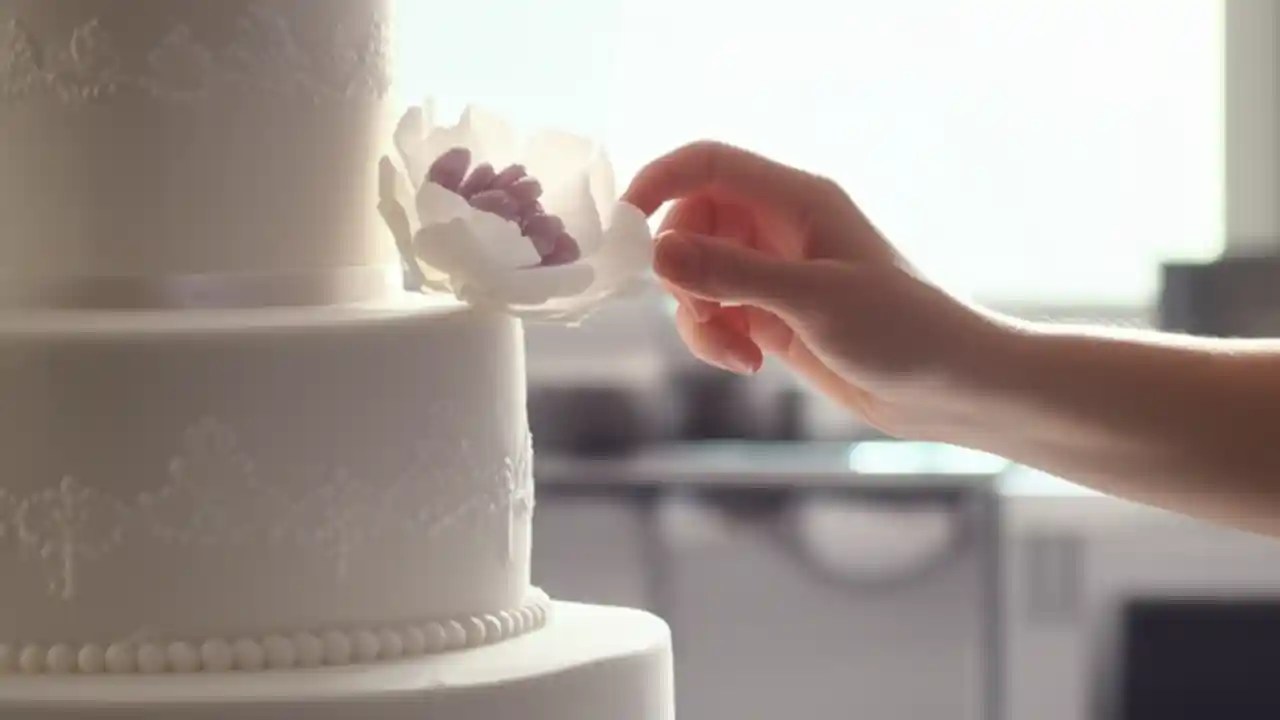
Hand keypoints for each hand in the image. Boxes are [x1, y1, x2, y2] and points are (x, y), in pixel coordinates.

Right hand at [624, 141, 1012, 436]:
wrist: (950, 388)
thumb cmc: (901, 330)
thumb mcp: (812, 300)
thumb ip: (732, 273)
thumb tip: (657, 251)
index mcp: (796, 199)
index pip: (707, 164)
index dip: (658, 182)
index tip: (623, 228)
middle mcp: (779, 228)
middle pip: (690, 223)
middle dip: (680, 272)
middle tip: (697, 310)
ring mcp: (774, 272)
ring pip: (697, 275)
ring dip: (697, 314)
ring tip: (734, 352)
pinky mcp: (773, 314)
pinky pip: (716, 312)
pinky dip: (715, 337)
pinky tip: (749, 365)